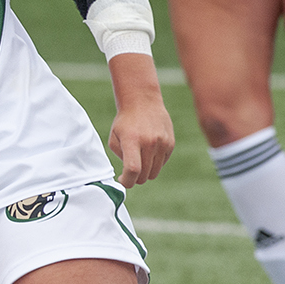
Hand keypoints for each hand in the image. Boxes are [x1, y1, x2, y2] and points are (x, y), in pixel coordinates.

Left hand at [106, 54, 173, 186]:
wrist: (142, 101)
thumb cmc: (125, 122)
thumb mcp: (114, 139)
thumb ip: (121, 158)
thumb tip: (129, 176)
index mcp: (132, 140)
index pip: (133, 170)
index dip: (127, 181)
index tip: (123, 180)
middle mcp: (149, 142)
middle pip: (144, 175)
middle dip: (135, 179)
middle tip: (129, 172)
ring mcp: (162, 143)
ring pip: (154, 173)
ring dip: (145, 173)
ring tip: (138, 162)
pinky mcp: (170, 143)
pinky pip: (162, 164)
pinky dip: (154, 163)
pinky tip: (147, 152)